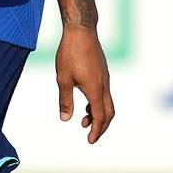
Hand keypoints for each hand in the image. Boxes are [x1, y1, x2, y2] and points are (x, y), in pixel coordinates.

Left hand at [56, 27, 114, 143]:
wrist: (81, 31)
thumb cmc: (69, 53)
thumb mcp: (63, 79)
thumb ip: (65, 100)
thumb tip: (65, 119)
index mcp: (95, 89)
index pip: (100, 116)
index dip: (96, 130)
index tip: (89, 140)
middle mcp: (104, 85)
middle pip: (109, 112)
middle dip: (101, 126)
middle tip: (90, 135)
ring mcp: (105, 78)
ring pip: (107, 103)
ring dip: (98, 115)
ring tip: (83, 120)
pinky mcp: (103, 72)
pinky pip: (104, 93)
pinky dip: (98, 104)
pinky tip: (85, 104)